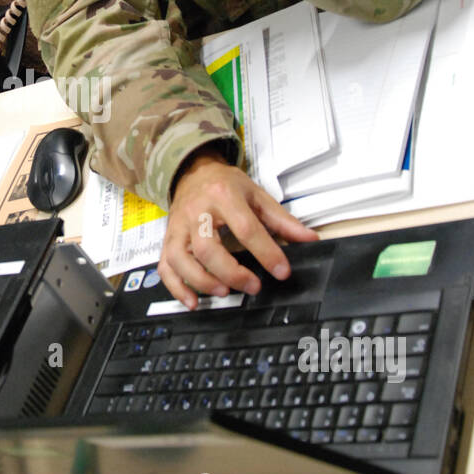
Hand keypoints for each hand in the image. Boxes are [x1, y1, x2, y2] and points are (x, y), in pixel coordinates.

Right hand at [159, 149, 318, 306]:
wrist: (193, 172)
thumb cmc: (224, 185)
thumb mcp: (256, 195)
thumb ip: (282, 220)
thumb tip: (308, 238)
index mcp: (223, 196)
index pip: (245, 228)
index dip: (266, 253)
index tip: (281, 271)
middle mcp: (196, 212)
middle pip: (208, 248)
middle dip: (231, 273)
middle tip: (252, 286)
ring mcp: (179, 227)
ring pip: (182, 260)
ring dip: (202, 281)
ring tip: (223, 292)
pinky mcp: (168, 240)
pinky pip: (165, 267)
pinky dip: (177, 288)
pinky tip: (193, 301)